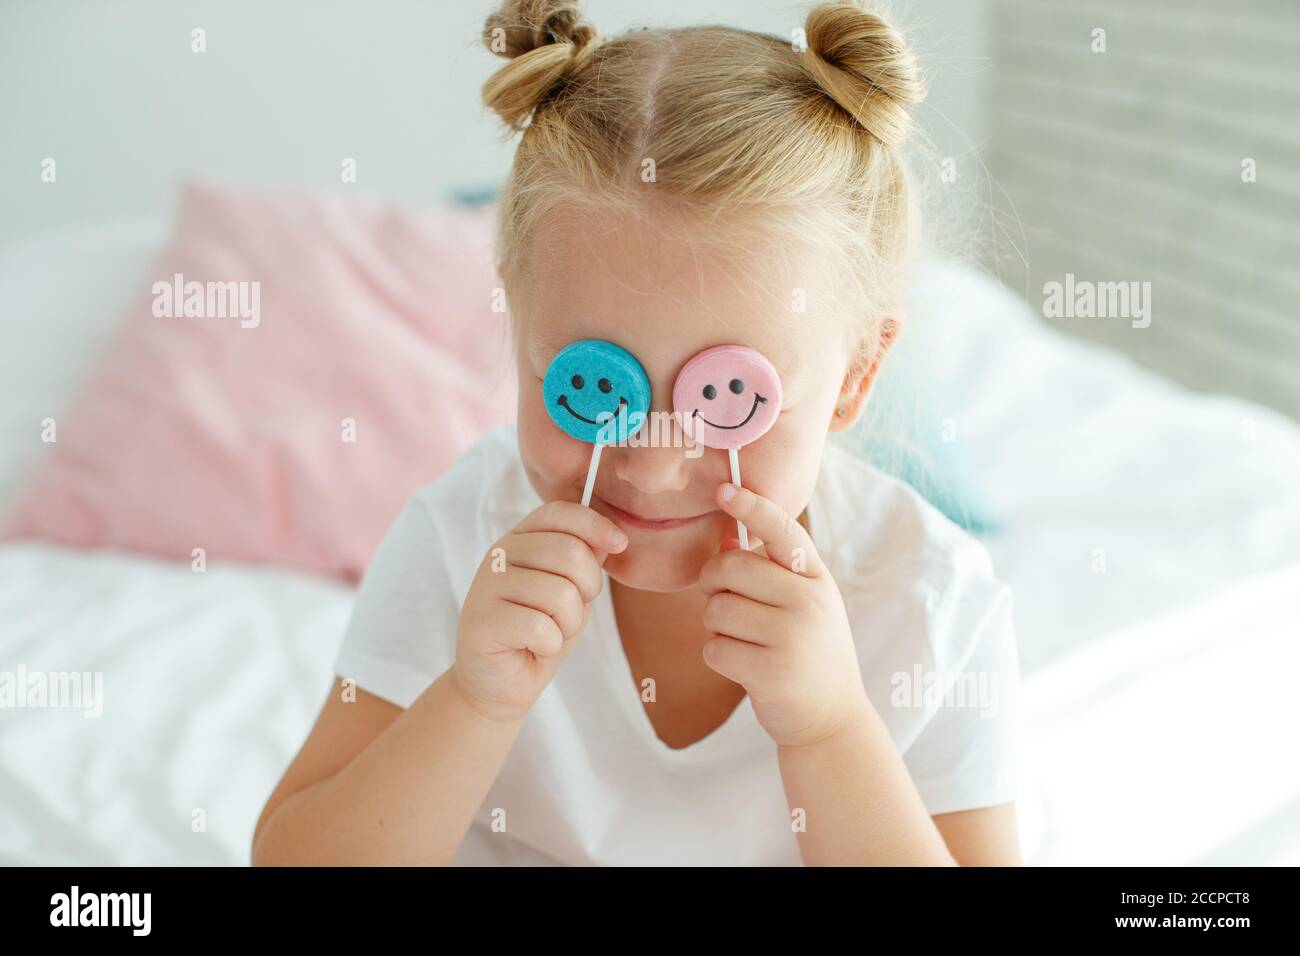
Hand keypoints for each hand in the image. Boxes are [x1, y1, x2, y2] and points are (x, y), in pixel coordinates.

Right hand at [454, 501, 627, 723]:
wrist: (500, 685)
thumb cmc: (538, 635)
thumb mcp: (570, 594)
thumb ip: (583, 564)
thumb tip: (610, 539)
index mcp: (519, 540)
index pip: (559, 513)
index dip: (595, 524)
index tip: (620, 544)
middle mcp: (499, 555)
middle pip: (569, 552)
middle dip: (588, 589)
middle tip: (572, 613)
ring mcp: (486, 586)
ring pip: (560, 593)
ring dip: (569, 623)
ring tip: (551, 633)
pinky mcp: (480, 621)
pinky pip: (539, 626)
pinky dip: (550, 643)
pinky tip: (534, 647)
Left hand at [697, 482, 868, 748]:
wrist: (831, 717)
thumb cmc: (806, 651)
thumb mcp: (802, 604)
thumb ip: (770, 572)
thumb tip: (724, 539)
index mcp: (816, 578)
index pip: (782, 530)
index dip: (751, 506)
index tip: (724, 490)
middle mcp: (809, 602)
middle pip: (730, 568)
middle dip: (712, 582)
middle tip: (721, 598)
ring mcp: (792, 637)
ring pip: (716, 609)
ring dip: (715, 625)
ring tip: (743, 640)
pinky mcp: (771, 672)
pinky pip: (714, 648)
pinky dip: (718, 655)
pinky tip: (743, 665)